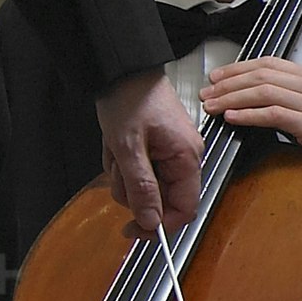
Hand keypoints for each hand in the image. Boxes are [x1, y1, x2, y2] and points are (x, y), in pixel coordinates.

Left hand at [97, 69, 203, 237]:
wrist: (121, 70)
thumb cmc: (130, 98)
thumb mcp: (129, 148)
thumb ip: (142, 188)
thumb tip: (151, 222)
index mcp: (186, 158)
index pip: (184, 208)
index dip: (159, 225)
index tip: (132, 230)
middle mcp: (183, 158)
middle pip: (159, 198)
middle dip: (132, 188)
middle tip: (118, 166)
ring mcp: (169, 153)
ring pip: (143, 186)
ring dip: (122, 174)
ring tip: (116, 148)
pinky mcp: (155, 148)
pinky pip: (136, 170)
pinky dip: (121, 162)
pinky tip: (115, 143)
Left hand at [200, 54, 301, 217]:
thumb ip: (292, 100)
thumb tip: (253, 99)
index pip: (270, 63)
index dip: (238, 68)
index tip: (217, 78)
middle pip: (263, 75)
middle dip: (229, 83)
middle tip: (208, 94)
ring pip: (265, 91)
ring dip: (233, 98)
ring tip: (214, 106)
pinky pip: (274, 114)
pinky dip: (249, 114)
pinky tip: (233, 118)